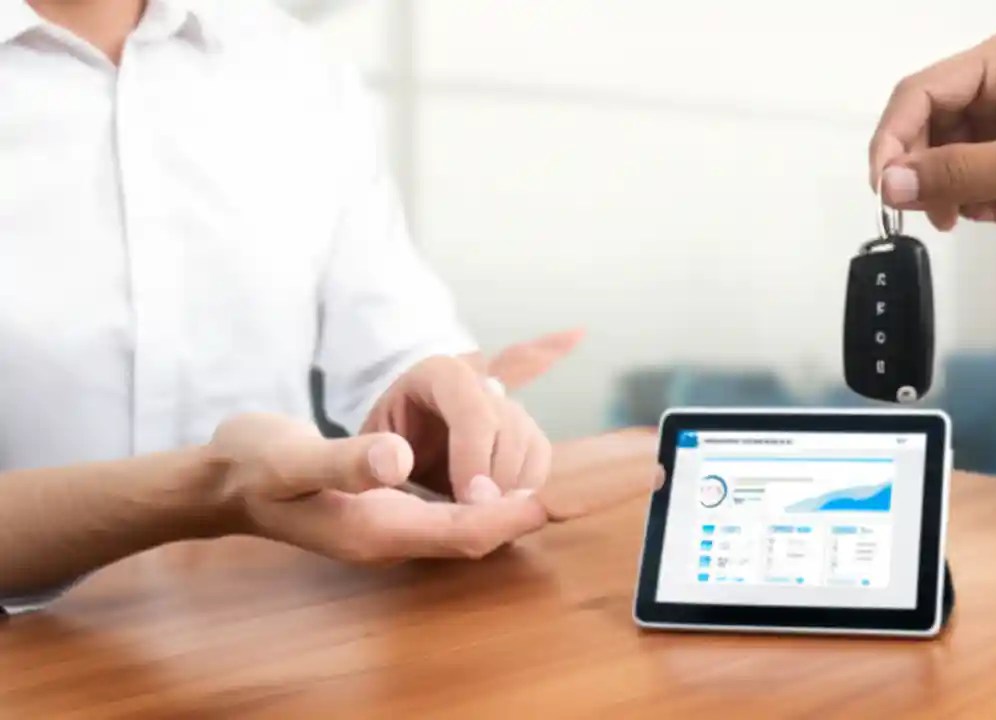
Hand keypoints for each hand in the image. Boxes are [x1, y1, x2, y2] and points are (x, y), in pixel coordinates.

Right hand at [209, 413, 546, 562]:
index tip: (556, 496)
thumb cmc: (255, 466)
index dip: (513, 515)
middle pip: (480, 533)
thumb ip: (344, 461)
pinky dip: (488, 495)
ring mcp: (392, 527)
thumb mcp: (292, 458)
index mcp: (377, 530)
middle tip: (579, 487)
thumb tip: (396, 459)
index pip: (465, 530)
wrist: (224, 480)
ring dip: (513, 504)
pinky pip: (454, 512)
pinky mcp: (391, 511)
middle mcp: (393, 537)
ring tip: (560, 478)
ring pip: (471, 525)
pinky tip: (507, 473)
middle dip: (528, 512)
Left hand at [361, 329, 583, 502]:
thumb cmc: (368, 449)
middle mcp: (482, 385)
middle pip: (510, 426)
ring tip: (490, 520)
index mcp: (440, 375)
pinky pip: (539, 461)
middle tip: (481, 518)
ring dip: (517, 487)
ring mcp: (507, 409)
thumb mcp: (351, 448)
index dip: (474, 455)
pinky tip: (503, 516)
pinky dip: (527, 492)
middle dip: (500, 477)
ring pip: (531, 442)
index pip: (472, 409)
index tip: (468, 502)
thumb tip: (394, 464)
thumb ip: (362, 457)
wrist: (388, 444)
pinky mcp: (522, 437)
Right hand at [869, 29, 995, 248]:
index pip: (919, 93)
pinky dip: (968, 199)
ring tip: (971, 217)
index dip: (893, 140)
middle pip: (924, 125)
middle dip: (921, 171)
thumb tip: (890, 184)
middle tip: (929, 212)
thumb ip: (956, 173)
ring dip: (946, 190)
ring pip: (940, 154)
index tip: (884, 188)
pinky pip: (963, 174)